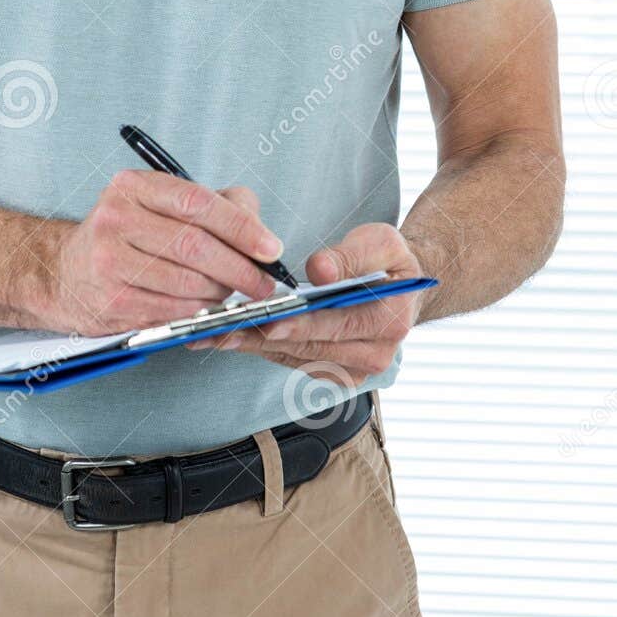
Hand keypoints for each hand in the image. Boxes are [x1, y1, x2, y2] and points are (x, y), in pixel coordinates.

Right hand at [42, 175, 283, 335]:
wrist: (64, 272)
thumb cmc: (127, 236)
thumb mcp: (162, 205)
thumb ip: (217, 206)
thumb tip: (260, 231)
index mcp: (133, 187)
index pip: (196, 202)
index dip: (241, 226)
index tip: (271, 247)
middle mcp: (116, 218)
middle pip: (194, 245)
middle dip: (239, 268)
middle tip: (263, 282)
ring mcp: (109, 262)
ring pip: (186, 283)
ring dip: (220, 294)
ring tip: (232, 293)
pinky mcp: (111, 301)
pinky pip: (171, 311)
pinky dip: (198, 313)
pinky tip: (205, 308)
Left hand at [189, 221, 423, 384]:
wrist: (402, 290)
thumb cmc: (391, 261)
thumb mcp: (382, 242)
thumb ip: (352, 255)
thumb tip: (320, 272)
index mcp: (391, 322)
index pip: (337, 325)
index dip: (301, 324)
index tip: (267, 321)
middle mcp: (375, 356)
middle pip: (309, 347)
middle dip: (263, 337)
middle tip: (221, 328)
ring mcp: (354, 370)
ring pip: (295, 358)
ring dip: (255, 346)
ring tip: (214, 333)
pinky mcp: (335, 374)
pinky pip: (293, 362)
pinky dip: (262, 349)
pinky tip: (232, 337)